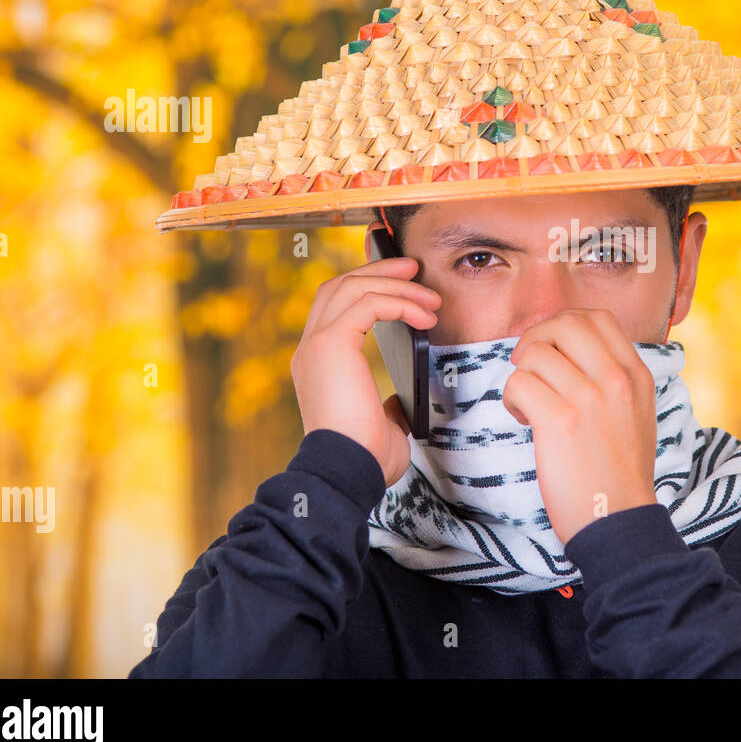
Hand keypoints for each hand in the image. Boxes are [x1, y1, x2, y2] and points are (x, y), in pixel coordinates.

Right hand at [289, 222, 440, 486]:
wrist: (347, 474)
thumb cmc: (366, 458)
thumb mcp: (383, 425)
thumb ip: (388, 406)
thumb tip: (401, 400)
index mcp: (319, 363)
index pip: (336, 306)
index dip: (368, 286)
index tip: (404, 282)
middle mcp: (311, 348)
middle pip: (340, 285)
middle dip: (380, 270)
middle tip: (414, 267)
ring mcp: (316, 344)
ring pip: (352, 286)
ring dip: (395, 283)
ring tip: (429, 294)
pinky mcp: (330, 345)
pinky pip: (368, 303)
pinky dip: (400, 302)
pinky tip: (424, 317)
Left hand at [503, 309, 658, 545]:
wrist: (619, 518)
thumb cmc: (619, 471)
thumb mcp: (636, 412)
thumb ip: (612, 377)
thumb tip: (569, 350)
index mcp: (636, 374)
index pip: (598, 318)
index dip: (564, 325)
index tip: (553, 350)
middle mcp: (616, 379)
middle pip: (564, 324)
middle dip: (536, 339)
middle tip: (530, 368)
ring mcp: (590, 397)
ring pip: (535, 353)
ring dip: (522, 376)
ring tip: (530, 404)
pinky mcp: (560, 420)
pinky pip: (519, 383)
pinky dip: (512, 399)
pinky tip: (525, 420)